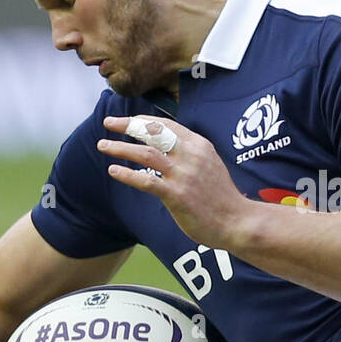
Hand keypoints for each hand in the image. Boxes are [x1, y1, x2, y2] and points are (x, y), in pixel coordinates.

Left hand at [100, 116, 249, 249]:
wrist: (238, 221)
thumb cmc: (222, 198)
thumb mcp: (210, 165)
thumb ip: (190, 155)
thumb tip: (167, 149)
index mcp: (199, 146)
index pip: (166, 125)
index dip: (143, 120)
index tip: (127, 120)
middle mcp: (190, 155)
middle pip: (153, 132)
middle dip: (128, 125)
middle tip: (108, 122)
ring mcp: (183, 175)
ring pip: (146, 153)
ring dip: (120, 147)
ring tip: (103, 144)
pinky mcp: (177, 195)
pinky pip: (146, 181)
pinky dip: (127, 174)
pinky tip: (113, 171)